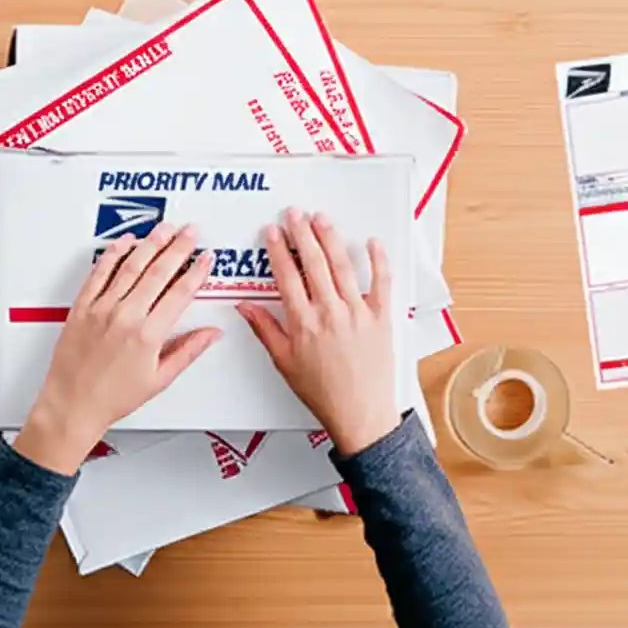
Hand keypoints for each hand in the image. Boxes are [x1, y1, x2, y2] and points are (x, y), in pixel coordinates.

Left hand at [14, 223, 221, 474]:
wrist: (72, 405)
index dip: (196, 272)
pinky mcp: (82, 307)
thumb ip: (187, 351)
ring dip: (150, 243)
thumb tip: (210, 334)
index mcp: (148, 335)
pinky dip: (113, 254)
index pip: (180, 293)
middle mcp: (125, 317)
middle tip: (190, 232)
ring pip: (130, 266)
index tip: (206, 259)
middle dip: (178, 247)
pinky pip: (99, 273)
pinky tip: (125, 242)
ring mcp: (101, 309)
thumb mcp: (159, 379)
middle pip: (158, 271)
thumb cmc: (112, 397)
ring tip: (164, 229)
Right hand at [236, 208, 398, 456]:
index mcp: (303, 323)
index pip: (286, 276)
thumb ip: (265, 330)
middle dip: (302, 233)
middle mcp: (330, 313)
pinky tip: (371, 242)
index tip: (272, 232)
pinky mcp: (381, 318)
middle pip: (313, 263)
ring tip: (321, 219)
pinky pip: (382, 282)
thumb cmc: (323, 392)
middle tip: (294, 214)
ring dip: (330, 238)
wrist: (360, 413)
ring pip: (342, 266)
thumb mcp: (284, 362)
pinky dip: (378, 260)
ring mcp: (358, 313)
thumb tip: (245, 307)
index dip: (278, 250)